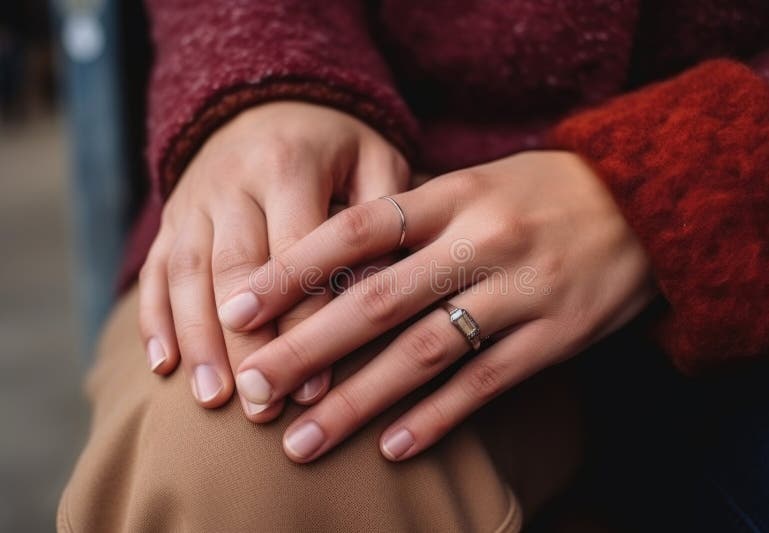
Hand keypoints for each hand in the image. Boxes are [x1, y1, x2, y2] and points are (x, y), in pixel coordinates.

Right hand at [137, 101, 408, 417]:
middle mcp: (233, 181)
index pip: (294, 252)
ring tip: (212, 399)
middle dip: (244, 342)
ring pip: (186, 274)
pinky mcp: (172, 215)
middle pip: (233, 269)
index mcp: (289, 165)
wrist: (269, 98)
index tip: (315, 382)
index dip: (304, 319)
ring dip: (196, 341)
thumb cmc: (337, 144)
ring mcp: (194, 199)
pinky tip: (162, 365)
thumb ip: (382, 216)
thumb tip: (376, 291)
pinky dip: (154, 318)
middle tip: (260, 404)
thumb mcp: (375, 158)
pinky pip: (154, 268)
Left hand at [225, 151, 654, 460]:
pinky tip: (391, 449)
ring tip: (303, 440)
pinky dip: (435, 419)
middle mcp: (481, 243)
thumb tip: (333, 263)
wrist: (649, 201)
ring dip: (358, 401)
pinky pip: (484, 384)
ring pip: (423, 354)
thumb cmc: (543, 192)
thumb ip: (414, 220)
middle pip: (377, 300)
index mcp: (454, 195)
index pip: (357, 230)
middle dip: (306, 347)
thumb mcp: (478, 184)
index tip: (237, 305)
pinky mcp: (555, 337)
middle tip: (252, 387)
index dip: (292, 268)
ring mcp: (520, 292)